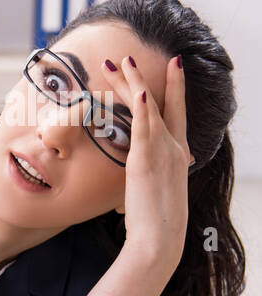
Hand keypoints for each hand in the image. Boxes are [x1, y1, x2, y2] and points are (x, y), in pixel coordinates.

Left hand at [98, 53, 192, 274]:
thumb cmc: (154, 222)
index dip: (171, 90)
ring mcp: (163, 152)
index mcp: (177, 154)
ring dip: (133, 82)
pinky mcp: (147, 161)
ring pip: (148, 108)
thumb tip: (138, 176)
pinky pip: (145, 129)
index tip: (168, 68)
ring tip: (119, 61)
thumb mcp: (154, 192)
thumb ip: (148, 177)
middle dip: (146, 78)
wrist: (160, 239)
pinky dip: (141, 109)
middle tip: (130, 56)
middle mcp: (174, 148)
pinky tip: (136, 92)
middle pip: (161, 103)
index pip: (173, 114)